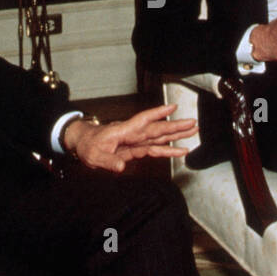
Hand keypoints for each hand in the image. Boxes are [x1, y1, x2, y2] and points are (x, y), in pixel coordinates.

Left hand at [63, 104, 196, 173]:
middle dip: (175, 126)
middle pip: (157, 129)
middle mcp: (133, 134)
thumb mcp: (94, 155)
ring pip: (159, 137)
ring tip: (193, 131)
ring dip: (176, 135)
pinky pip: (155, 149)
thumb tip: (122, 167)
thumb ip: (108, 161)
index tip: (172, 107)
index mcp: (123, 131)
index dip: (157, 114)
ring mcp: (136, 141)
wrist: (83, 143)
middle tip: (192, 123)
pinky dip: (168, 150)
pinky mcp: (136, 149)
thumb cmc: (87, 145)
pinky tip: (180, 150)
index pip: (143, 120)